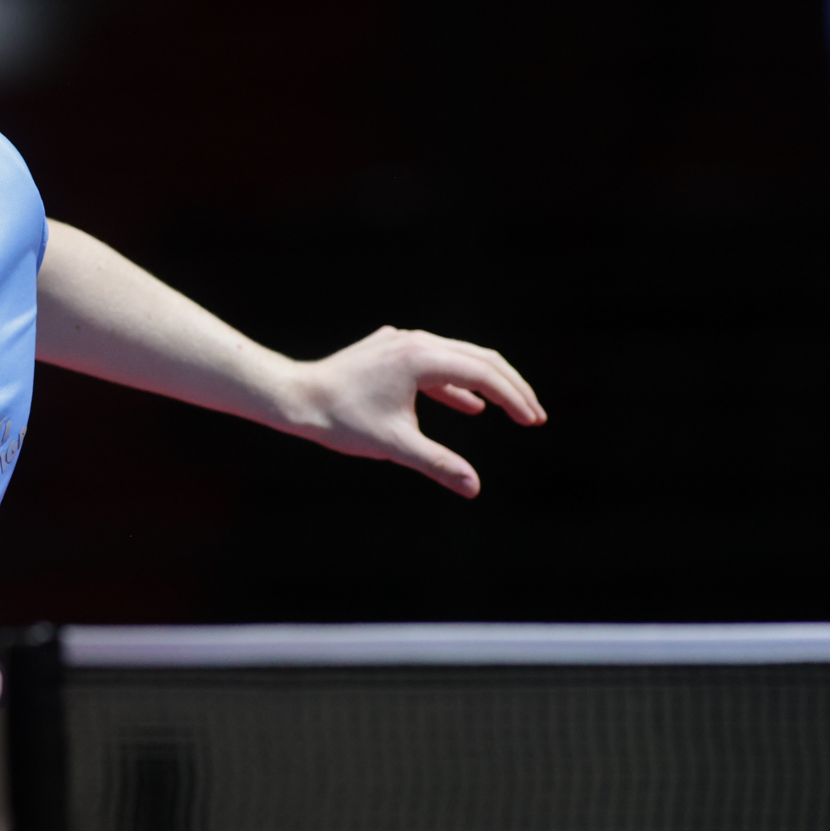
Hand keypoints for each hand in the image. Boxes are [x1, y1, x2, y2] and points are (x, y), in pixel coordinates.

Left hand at [286, 326, 546, 498]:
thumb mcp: (394, 446)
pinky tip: (469, 406)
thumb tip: (474, 488)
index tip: (534, 422)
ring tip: (511, 410)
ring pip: (458, 358)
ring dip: (485, 385)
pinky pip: (434, 364)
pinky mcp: (389, 351)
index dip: (514, 399)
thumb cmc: (340, 420)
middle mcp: (416, 342)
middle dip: (510, 388)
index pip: (484, 375)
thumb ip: (437, 464)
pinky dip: (456, 385)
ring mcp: (401, 343)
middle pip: (479, 358)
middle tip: (535, 415)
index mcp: (423, 359)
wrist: (294, 397)